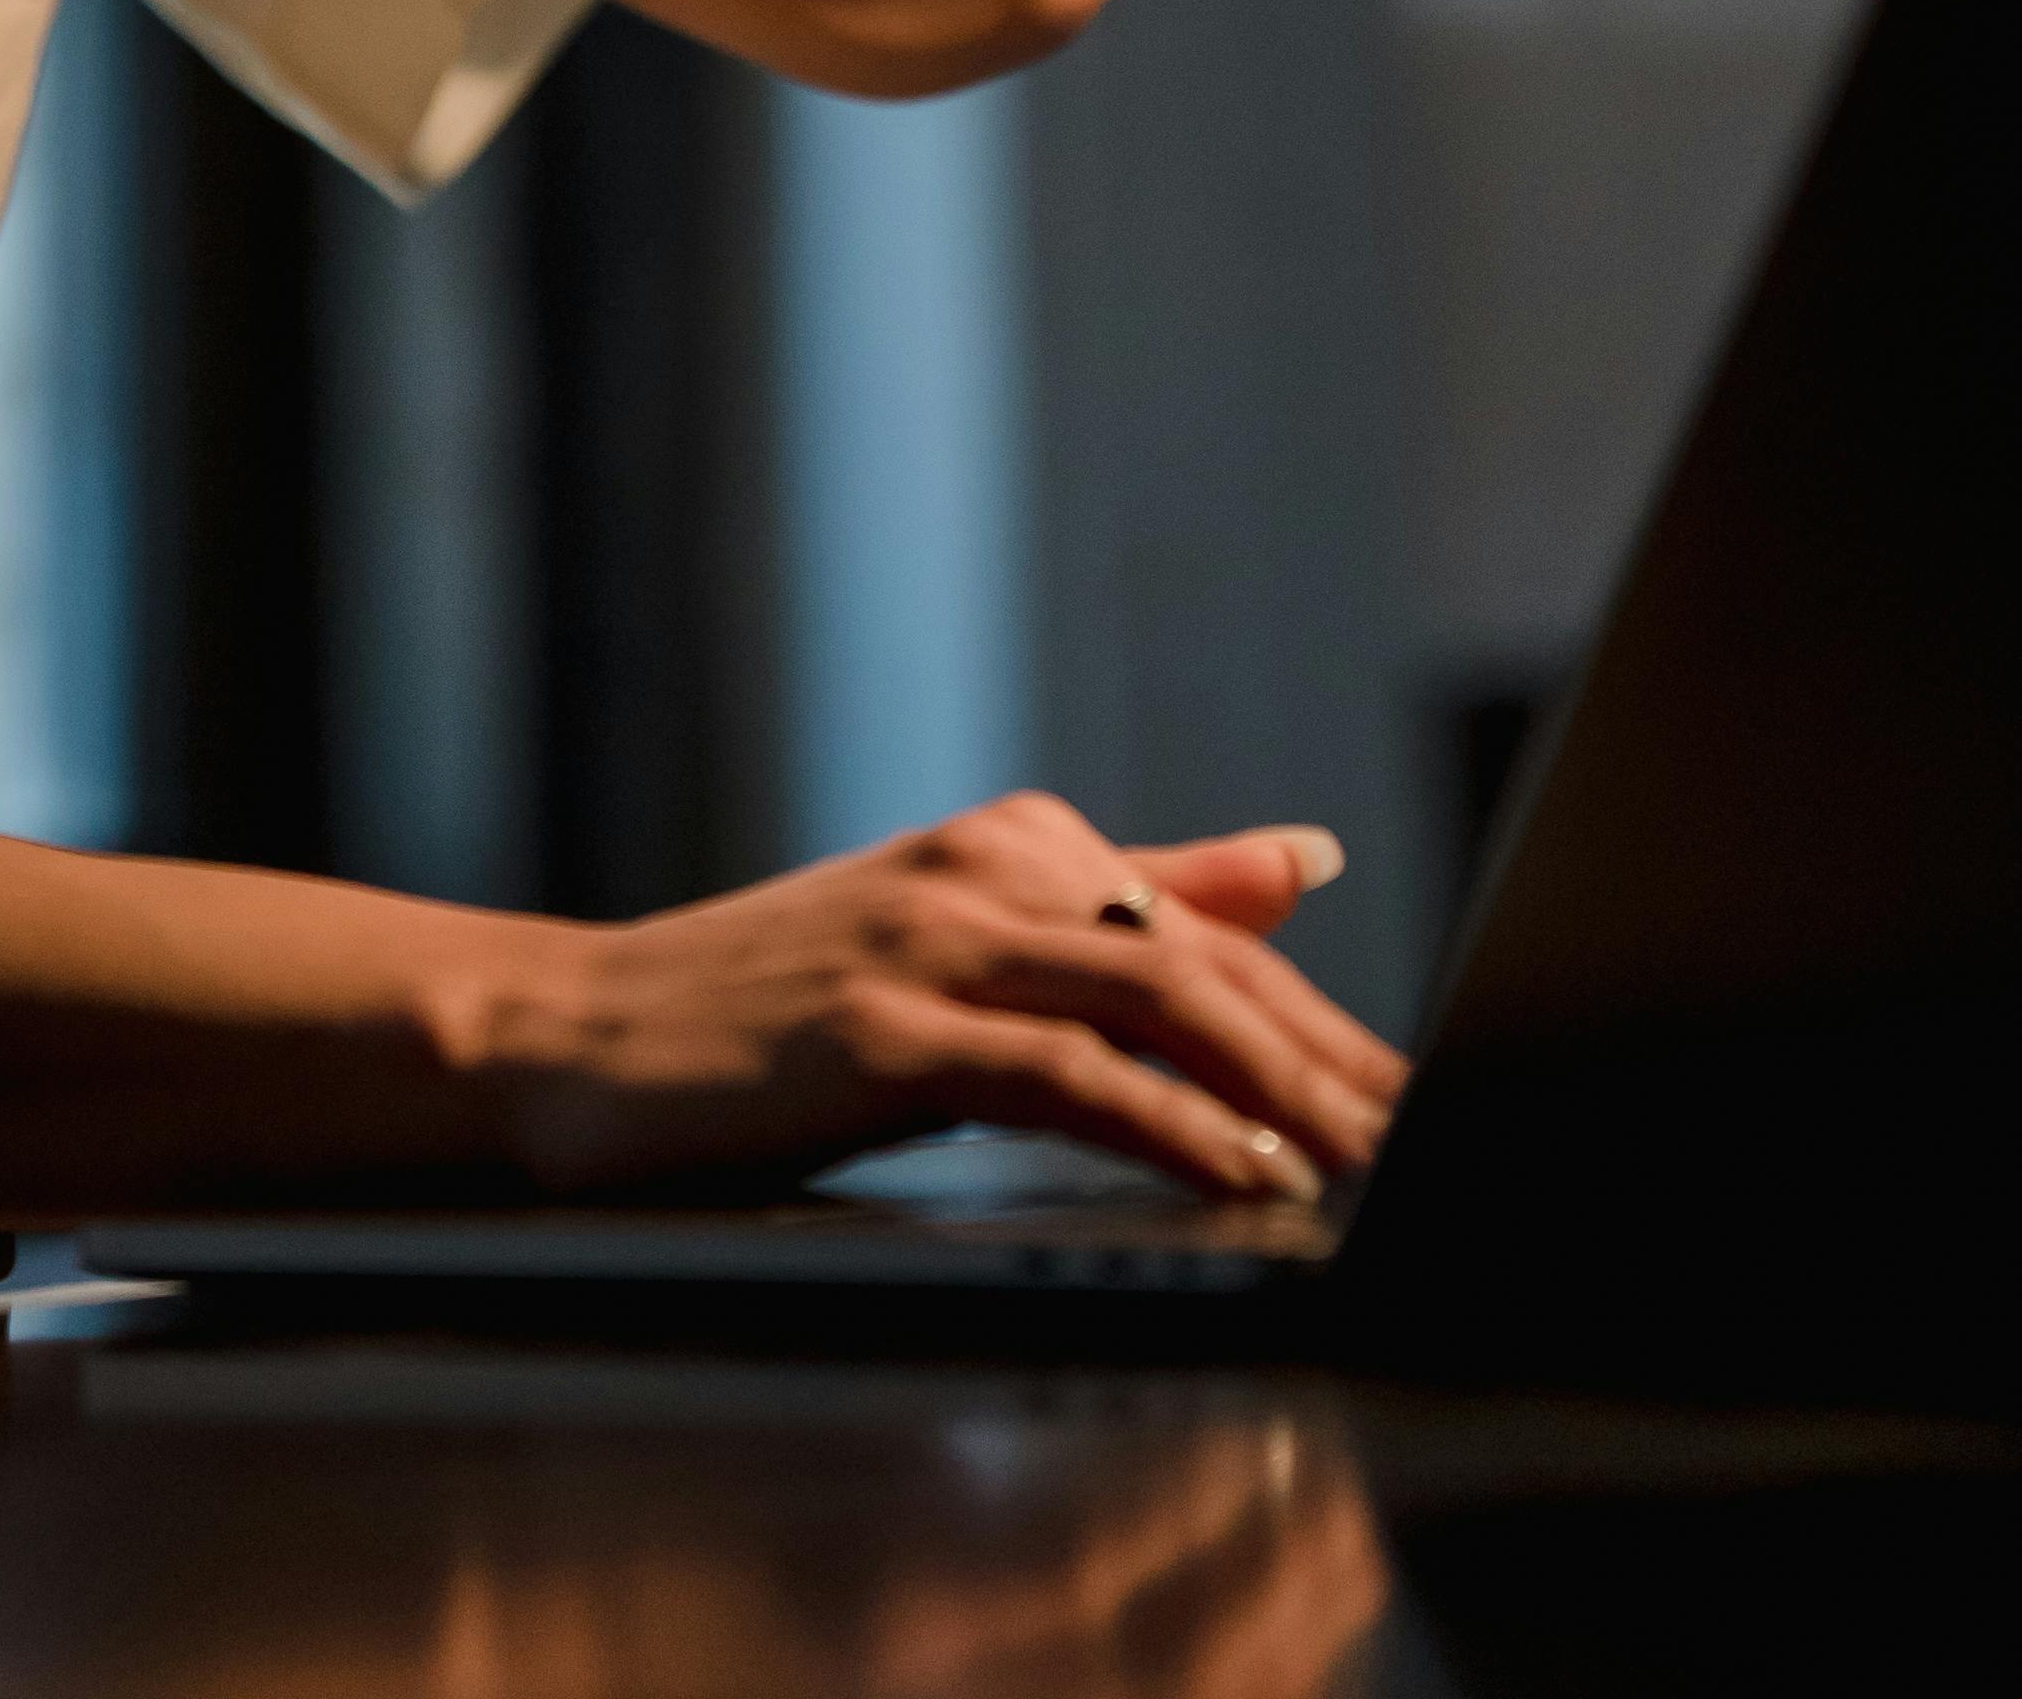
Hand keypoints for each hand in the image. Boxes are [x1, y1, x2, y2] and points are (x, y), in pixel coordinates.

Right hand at [499, 789, 1406, 1199]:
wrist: (573, 1038)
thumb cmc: (771, 1011)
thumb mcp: (962, 937)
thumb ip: (1137, 892)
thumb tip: (1307, 859)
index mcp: (1021, 843)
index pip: (1220, 937)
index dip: (1334, 1024)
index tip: (1434, 1100)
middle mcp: (992, 869)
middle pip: (1213, 964)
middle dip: (1343, 1062)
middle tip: (1448, 1140)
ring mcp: (939, 944)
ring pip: (1163, 1006)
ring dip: (1290, 1094)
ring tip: (1382, 1168)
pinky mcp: (890, 1032)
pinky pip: (1069, 1078)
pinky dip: (1174, 1126)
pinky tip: (1246, 1177)